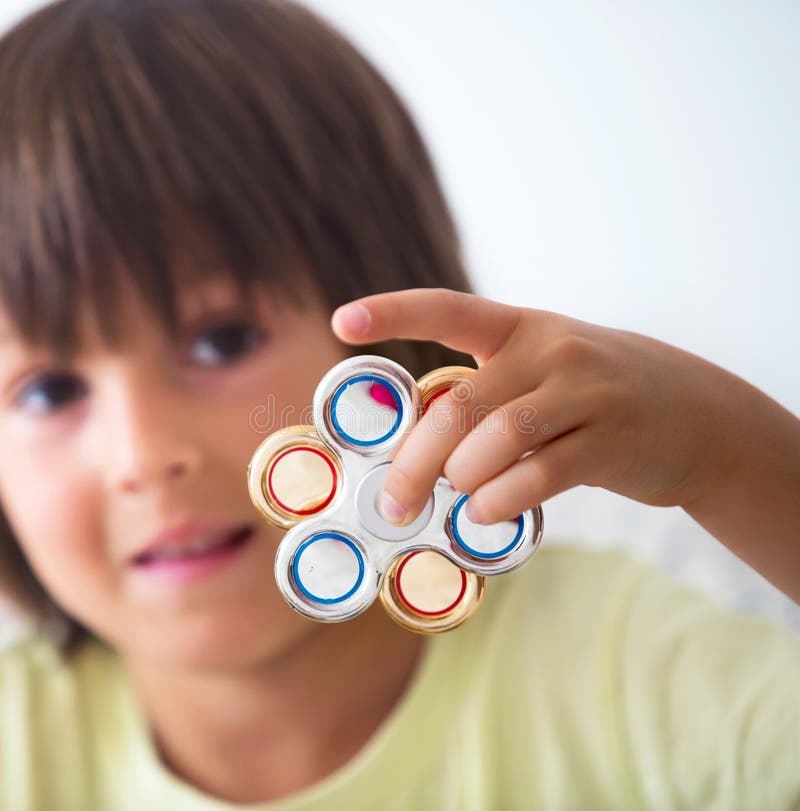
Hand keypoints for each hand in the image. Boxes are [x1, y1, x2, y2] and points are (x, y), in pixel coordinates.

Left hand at [330, 287, 742, 527]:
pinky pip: (539, 475)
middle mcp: (550, 351)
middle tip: (391, 502)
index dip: (394, 313)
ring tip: (456, 500)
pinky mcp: (610, 442)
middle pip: (459, 407)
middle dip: (414, 461)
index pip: (449, 309)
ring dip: (460, 481)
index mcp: (522, 327)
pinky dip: (501, 501)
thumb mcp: (548, 368)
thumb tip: (420, 452)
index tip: (342, 321)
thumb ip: (490, 395)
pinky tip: (485, 514)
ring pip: (495, 440)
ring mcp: (585, 393)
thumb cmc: (598, 394)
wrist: (697, 414)